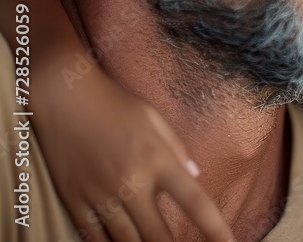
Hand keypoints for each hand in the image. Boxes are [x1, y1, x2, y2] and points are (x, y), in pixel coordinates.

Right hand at [34, 60, 233, 241]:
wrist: (64, 97)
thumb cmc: (115, 104)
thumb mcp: (155, 119)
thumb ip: (178, 149)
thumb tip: (196, 175)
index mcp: (158, 161)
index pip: (195, 202)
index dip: (216, 229)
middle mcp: (132, 184)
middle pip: (158, 236)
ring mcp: (101, 196)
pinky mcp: (75, 201)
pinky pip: (93, 237)